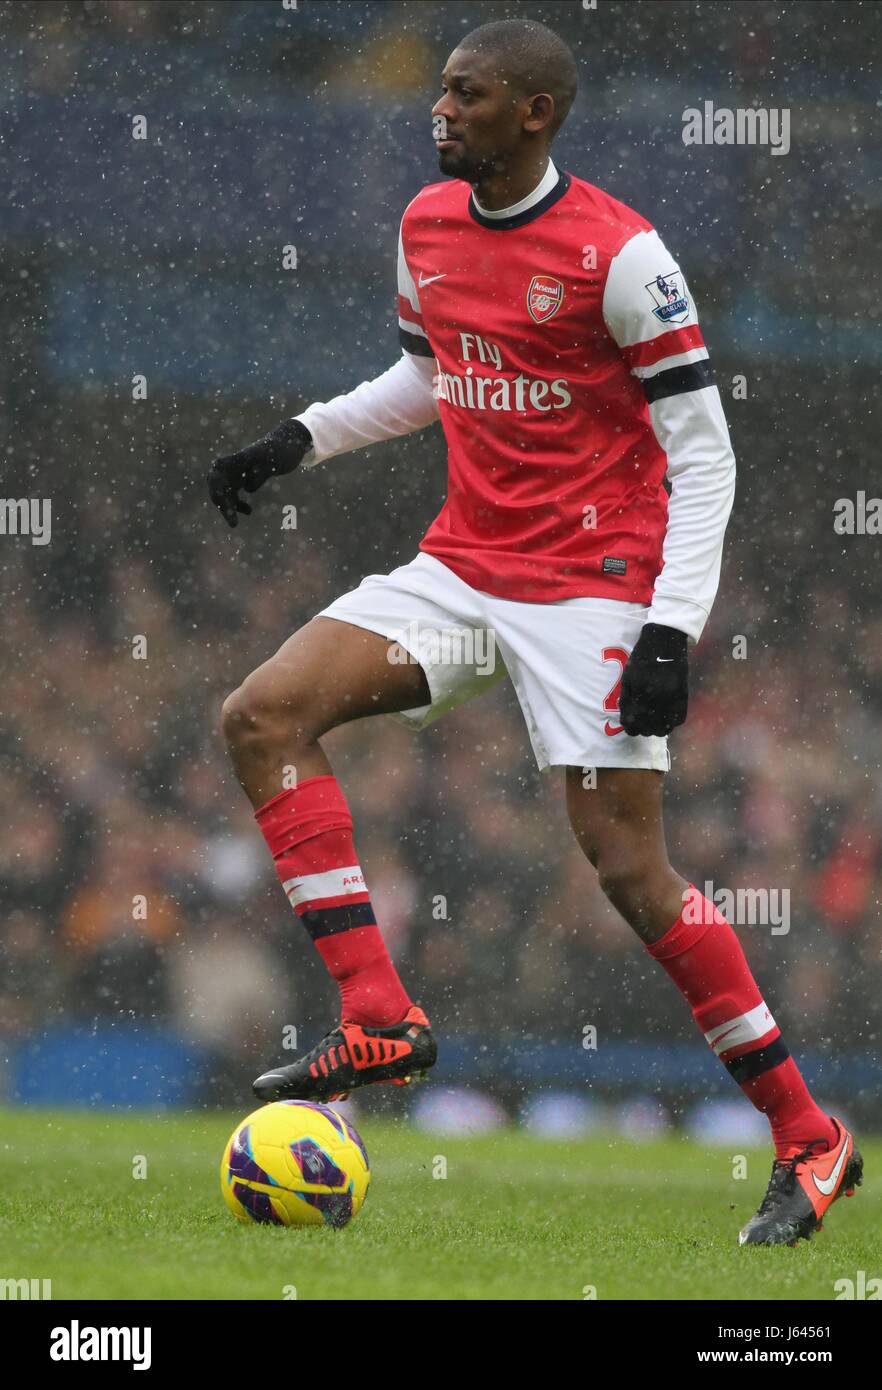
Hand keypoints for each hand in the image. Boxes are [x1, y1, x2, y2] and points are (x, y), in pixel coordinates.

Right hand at [208, 419, 312, 526]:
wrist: (287, 443)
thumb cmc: (279, 450)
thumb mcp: (273, 460)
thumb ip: (260, 473)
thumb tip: (247, 488)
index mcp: (235, 460)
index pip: (216, 477)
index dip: (217, 493)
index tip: (223, 506)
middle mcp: (231, 466)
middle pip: (217, 488)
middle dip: (223, 505)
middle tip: (232, 522)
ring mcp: (236, 473)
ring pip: (224, 493)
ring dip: (229, 507)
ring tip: (235, 523)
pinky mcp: (242, 478)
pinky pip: (234, 494)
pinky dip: (238, 504)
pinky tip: (249, 511)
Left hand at [619, 622, 688, 736]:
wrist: (665, 643)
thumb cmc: (642, 659)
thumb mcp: (628, 677)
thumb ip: (627, 699)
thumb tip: (626, 719)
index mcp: (639, 692)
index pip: (632, 722)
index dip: (629, 727)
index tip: (630, 724)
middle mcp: (656, 698)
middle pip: (648, 729)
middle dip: (642, 729)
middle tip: (641, 723)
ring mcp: (671, 698)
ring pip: (664, 728)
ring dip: (657, 728)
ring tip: (654, 721)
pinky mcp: (683, 696)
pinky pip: (678, 720)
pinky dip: (671, 722)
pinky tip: (665, 715)